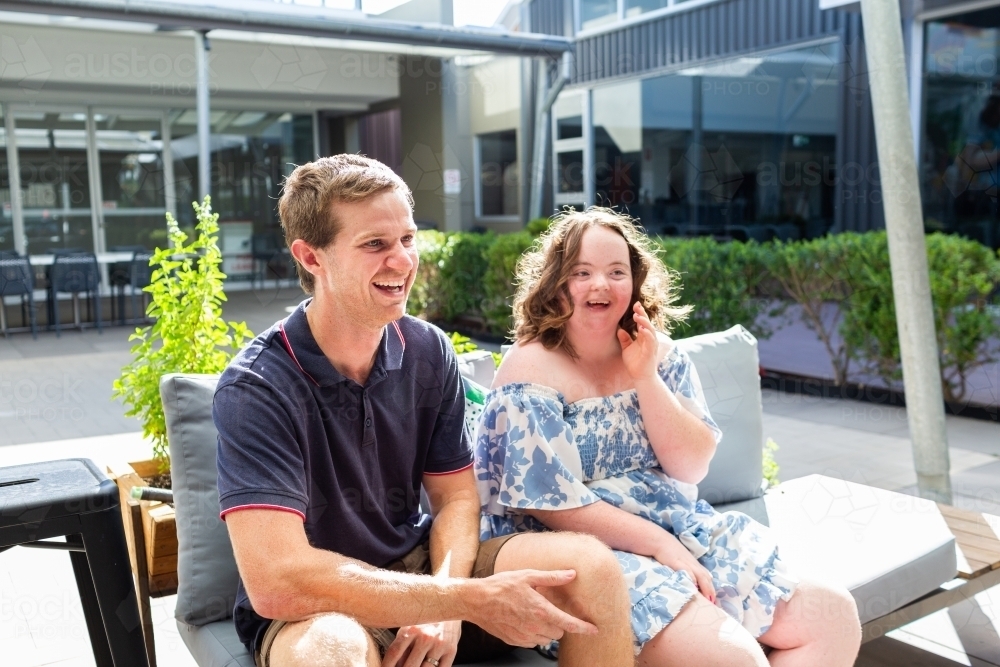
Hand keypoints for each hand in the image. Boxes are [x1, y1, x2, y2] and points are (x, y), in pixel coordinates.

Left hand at [382, 620, 460, 666]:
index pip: (394, 653)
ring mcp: (439, 645)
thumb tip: (395, 664)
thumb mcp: (411, 624)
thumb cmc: (427, 616)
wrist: (452, 603)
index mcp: (411, 629)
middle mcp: (425, 637)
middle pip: (409, 666)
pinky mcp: (451, 650)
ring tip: (417, 665)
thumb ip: (403, 644)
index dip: (387, 666)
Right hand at [462, 570, 598, 647]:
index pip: (569, 624)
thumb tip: (571, 574)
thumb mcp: (528, 576)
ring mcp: (525, 636)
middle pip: (559, 633)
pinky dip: (533, 634)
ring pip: (546, 639)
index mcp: (541, 610)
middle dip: (559, 623)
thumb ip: (552, 577)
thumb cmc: (500, 586)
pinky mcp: (515, 641)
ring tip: (533, 613)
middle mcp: (535, 626)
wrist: (477, 601)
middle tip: (547, 608)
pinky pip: (533, 642)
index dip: (584, 628)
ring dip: (546, 629)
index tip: (594, 630)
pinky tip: (524, 620)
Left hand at [617, 302, 659, 380]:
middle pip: (647, 323)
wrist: (640, 377)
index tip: (635, 305)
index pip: (642, 322)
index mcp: (643, 337)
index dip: (640, 313)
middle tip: (636, 305)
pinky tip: (642, 329)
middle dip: (642, 314)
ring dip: (644, 322)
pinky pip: (651, 341)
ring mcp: (651, 345)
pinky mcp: (651, 352)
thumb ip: (624, 339)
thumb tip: (619, 329)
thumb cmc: (635, 363)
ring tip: (637, 315)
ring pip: (650, 330)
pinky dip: (647, 334)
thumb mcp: (627, 348)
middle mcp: (649, 339)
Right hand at [652, 535, 716, 603]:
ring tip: (708, 598)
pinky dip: (692, 578)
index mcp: (694, 563)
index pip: (706, 576)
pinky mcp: (677, 562)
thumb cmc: (669, 551)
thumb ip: (686, 569)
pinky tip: (694, 586)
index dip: (710, 587)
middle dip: (710, 589)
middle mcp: (693, 563)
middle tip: (713, 602)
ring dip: (705, 587)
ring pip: (700, 575)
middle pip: (705, 577)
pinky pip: (687, 571)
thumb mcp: (681, 560)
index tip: (713, 598)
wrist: (659, 540)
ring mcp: (686, 562)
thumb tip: (692, 582)